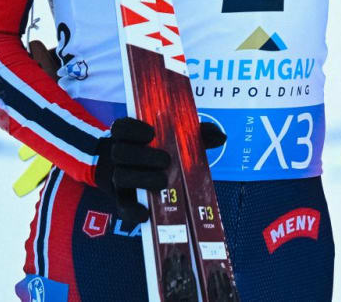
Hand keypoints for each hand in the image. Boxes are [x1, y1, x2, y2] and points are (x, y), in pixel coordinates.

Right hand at [94, 117, 224, 228]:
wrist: (146, 179)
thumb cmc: (165, 152)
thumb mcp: (181, 141)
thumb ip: (198, 135)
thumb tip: (221, 137)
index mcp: (130, 136)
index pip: (121, 127)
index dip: (132, 129)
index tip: (152, 133)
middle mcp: (120, 156)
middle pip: (120, 152)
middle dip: (143, 156)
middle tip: (166, 160)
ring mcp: (118, 178)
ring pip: (120, 177)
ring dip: (141, 179)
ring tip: (163, 181)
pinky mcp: (122, 200)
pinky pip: (122, 206)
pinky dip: (132, 210)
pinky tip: (146, 212)